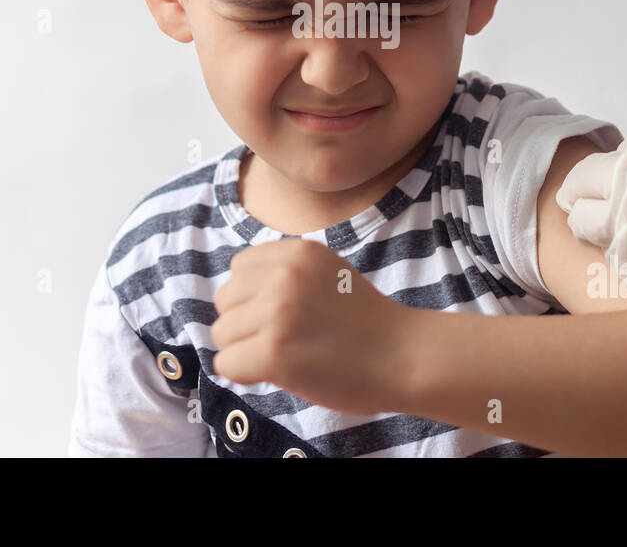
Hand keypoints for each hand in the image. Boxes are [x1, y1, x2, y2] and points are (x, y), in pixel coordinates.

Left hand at [212, 237, 411, 416]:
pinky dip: (245, 375)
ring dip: (245, 351)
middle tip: (284, 340)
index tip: (281, 316)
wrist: (404, 355)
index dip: (252, 297)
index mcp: (297, 251)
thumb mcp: (326, 272)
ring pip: (221, 334)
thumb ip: (284, 273)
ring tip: (284, 356)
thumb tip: (234, 295)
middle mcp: (283, 274)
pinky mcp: (274, 350)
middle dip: (245, 324)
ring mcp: (278, 311)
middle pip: (224, 301)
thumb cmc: (367, 322)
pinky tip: (276, 373)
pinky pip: (226, 364)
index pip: (238, 269)